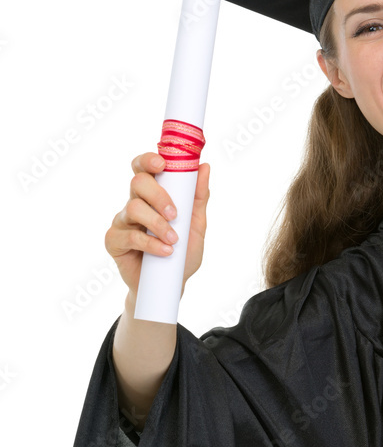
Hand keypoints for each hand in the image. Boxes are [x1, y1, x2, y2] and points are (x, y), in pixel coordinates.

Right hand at [105, 152, 210, 297]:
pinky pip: (128, 236)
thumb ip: (198, 197)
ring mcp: (122, 222)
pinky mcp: (114, 242)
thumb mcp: (196, 225)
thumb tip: (204, 167)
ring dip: (158, 224)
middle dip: (158, 195)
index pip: (143, 168)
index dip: (148, 160)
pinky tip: (165, 252)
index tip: (162, 164)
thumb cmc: (182, 253)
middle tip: (175, 214)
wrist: (171, 286)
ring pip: (133, 208)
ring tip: (174, 241)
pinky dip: (150, 244)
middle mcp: (134, 204)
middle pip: (137, 183)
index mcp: (152, 195)